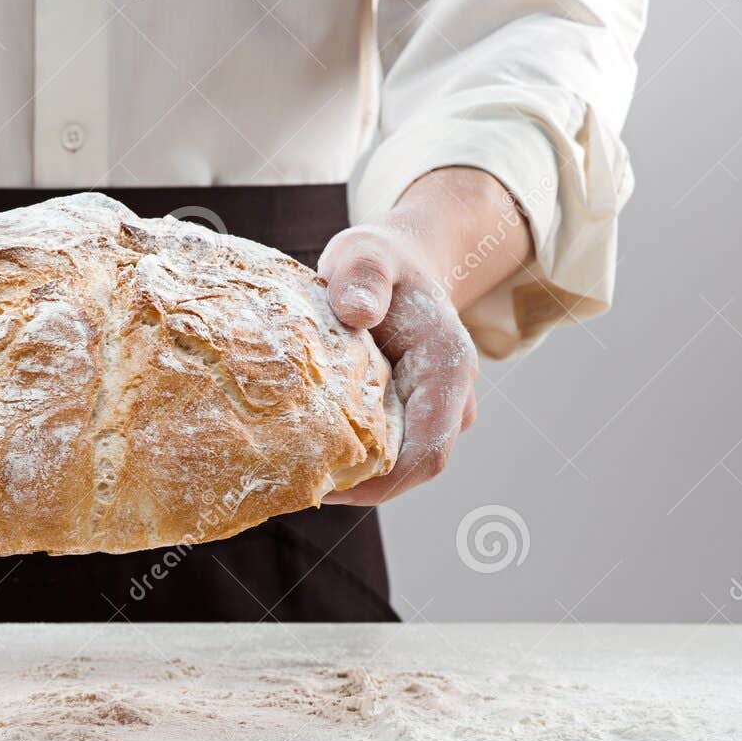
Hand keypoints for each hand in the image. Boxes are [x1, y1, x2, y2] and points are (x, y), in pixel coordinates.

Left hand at [316, 167, 528, 504]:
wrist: (398, 264)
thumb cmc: (379, 261)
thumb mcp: (366, 253)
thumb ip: (364, 276)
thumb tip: (358, 313)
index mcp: (448, 366)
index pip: (427, 450)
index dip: (383, 482)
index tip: (328, 487)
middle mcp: (449, 397)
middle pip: (410, 468)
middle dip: (360, 485)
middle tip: (294, 484)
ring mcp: (431, 410)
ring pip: (396, 463)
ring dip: (352, 473)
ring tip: (293, 470)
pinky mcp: (407, 413)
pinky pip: (383, 449)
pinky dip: (348, 455)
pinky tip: (303, 451)